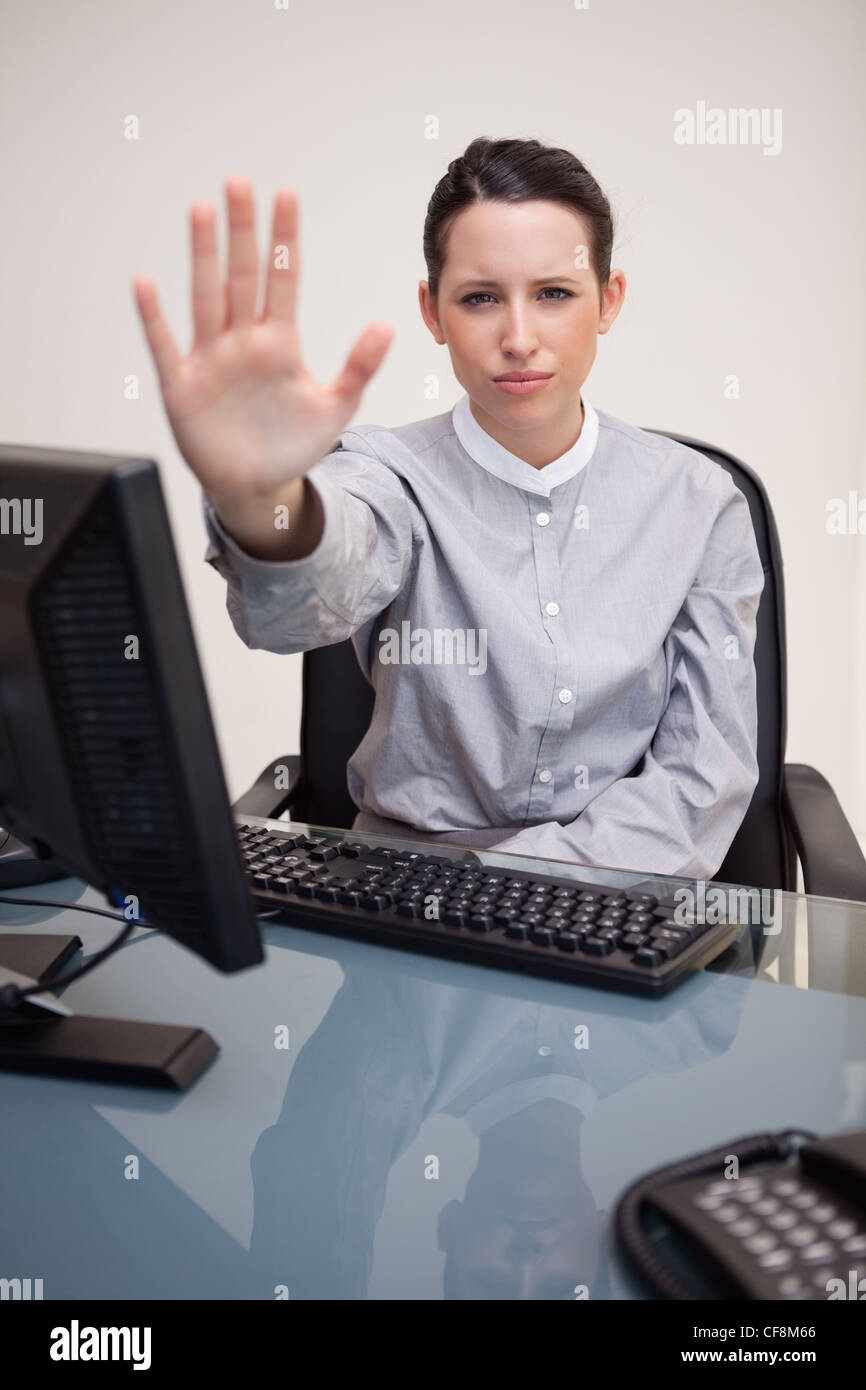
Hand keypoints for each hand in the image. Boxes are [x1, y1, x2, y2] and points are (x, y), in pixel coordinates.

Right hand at [133, 176, 392, 499]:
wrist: (258, 488)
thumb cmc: (293, 445)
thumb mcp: (336, 408)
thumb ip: (360, 367)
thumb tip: (388, 325)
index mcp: (279, 342)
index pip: (283, 278)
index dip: (284, 239)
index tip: (286, 195)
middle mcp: (243, 342)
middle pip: (241, 276)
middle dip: (242, 231)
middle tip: (239, 183)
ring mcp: (212, 360)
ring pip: (206, 298)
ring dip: (202, 256)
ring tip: (201, 212)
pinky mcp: (184, 387)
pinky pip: (166, 346)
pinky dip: (155, 318)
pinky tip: (147, 283)